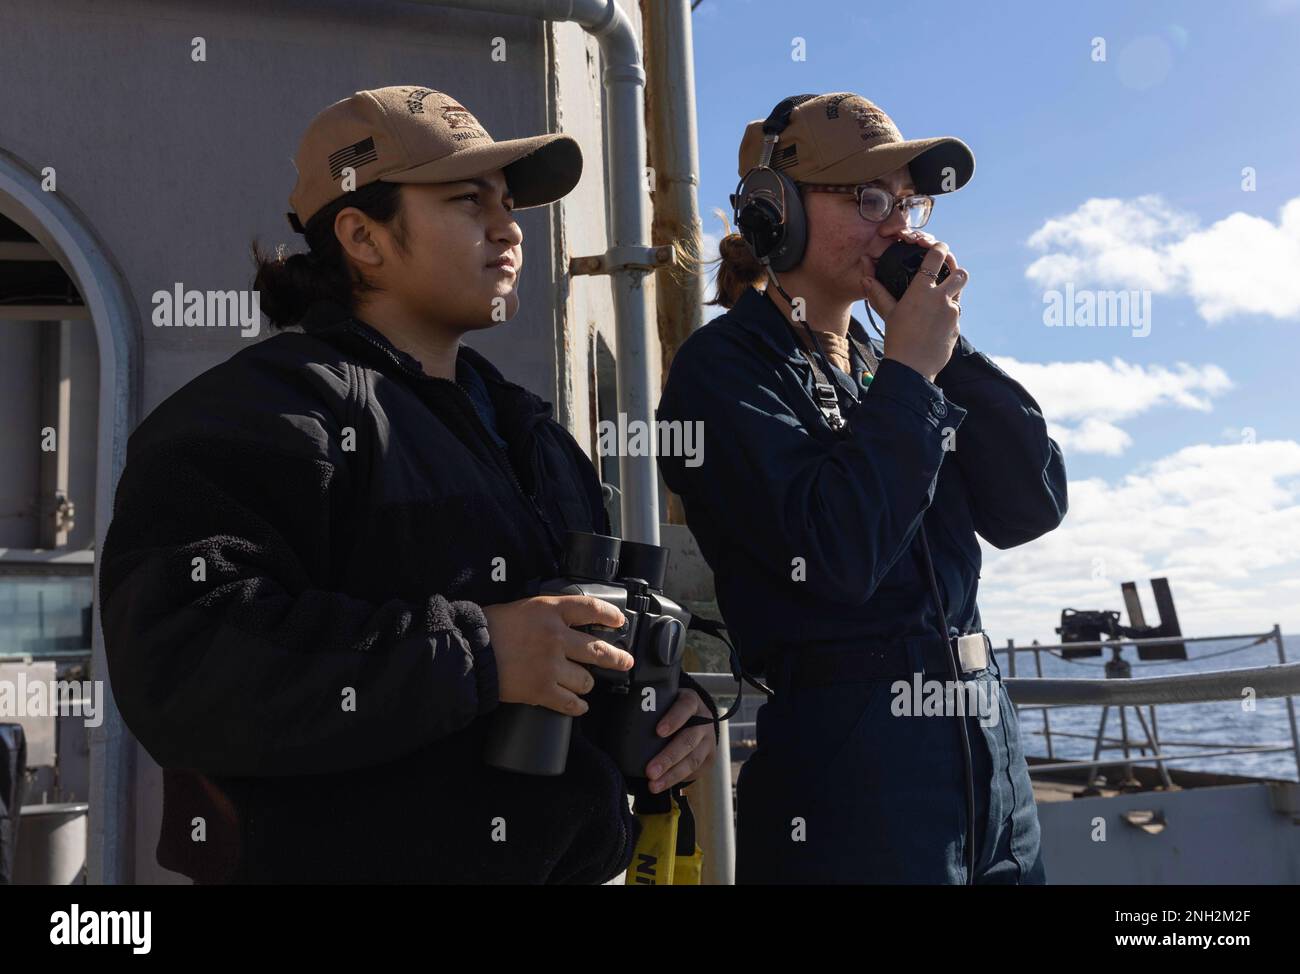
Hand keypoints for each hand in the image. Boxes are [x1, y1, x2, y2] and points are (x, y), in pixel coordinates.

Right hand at [484, 595, 633, 715]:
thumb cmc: (490, 627)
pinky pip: (571, 703)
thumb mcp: (524, 607)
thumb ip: (548, 614)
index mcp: (551, 611)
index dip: (610, 615)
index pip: (591, 608)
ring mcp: (551, 665)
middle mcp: (556, 637)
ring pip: (586, 680)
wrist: (468, 652)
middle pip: (599, 650)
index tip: (620, 621)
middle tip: (625, 661)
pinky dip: (578, 706)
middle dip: (617, 658)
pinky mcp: (542, 690)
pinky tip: (579, 705)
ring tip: (584, 683)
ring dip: (587, 684)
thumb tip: (566, 623)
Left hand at [643, 687, 715, 792]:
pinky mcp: (708, 758)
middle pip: (688, 739)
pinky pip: (694, 771)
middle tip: (650, 771)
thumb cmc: (670, 710)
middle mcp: (703, 721)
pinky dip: (676, 780)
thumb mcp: (665, 702)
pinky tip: (662, 785)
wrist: (695, 720)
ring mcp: (708, 740)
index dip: (674, 718)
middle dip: (668, 757)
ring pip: (693, 759)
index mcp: (691, 702)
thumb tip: (615, 717)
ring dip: (672, 775)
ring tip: (654, 785)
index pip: (685, 707)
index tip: (658, 731)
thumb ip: (649, 707)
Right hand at [861, 229, 967, 382]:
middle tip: (948, 272)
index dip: (940, 248)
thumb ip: (878, 293)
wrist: (911, 368)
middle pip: (960, 273)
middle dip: (956, 270)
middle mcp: (941, 299)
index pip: (937, 257)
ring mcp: (952, 314)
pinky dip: (947, 315)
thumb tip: (865, 278)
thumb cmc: (896, 339)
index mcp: (922, 290)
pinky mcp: (956, 328)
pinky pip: (955, 315)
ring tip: (938, 300)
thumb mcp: (888, 314)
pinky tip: (934, 324)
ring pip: (960, 294)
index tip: (939, 248)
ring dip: (952, 293)